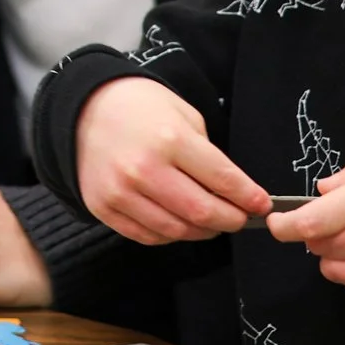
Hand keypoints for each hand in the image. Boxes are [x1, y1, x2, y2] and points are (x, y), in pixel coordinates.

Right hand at [74, 76, 269, 243]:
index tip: (261, 204)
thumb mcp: (184, 115)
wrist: (84, 109)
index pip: (223, 180)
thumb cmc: (140, 108)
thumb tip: (235, 192)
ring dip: (203, 232)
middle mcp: (145, 169)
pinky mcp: (104, 208)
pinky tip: (180, 223)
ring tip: (213, 222)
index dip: (249, 197)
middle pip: (203, 213)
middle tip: (241, 218)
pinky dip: (171, 235)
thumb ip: (209, 154)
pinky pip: (148, 236)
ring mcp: (121, 192)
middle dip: (232, 220)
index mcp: (170, 139)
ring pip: (177, 231)